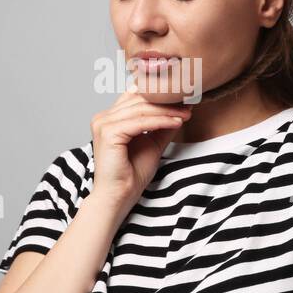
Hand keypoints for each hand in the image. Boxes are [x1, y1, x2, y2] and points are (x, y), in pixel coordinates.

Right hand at [88, 83, 191, 215]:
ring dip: (167, 111)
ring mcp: (103, 124)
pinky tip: (177, 122)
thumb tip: (180, 110)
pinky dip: (160, 121)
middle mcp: (103, 117)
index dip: (160, 96)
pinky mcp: (108, 133)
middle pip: (139, 100)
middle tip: (189, 103)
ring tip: (186, 113)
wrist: (119, 196)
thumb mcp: (153, 143)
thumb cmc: (131, 174)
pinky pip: (140, 122)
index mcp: (110, 118)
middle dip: (167, 102)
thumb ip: (162, 126)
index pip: (136, 97)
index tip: (184, 100)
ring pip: (141, 110)